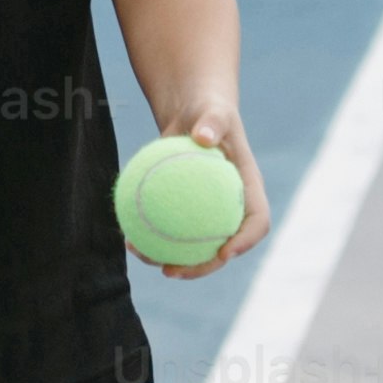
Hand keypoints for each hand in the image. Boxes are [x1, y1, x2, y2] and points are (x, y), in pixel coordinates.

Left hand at [155, 104, 271, 277]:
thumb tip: (203, 136)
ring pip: (193, 247)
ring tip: (141, 255)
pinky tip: (126, 238)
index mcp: (248, 190)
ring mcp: (207, 213)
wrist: (193, 115)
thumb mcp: (214, 111)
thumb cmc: (209, 112)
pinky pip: (169, 231)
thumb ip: (213, 121)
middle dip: (200, 267)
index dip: (245, 242)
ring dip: (168, 259)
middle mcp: (231, 208)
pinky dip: (150, 237)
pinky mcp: (184, 212)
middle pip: (223, 248)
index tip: (224, 253)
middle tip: (172, 271)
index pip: (257, 222)